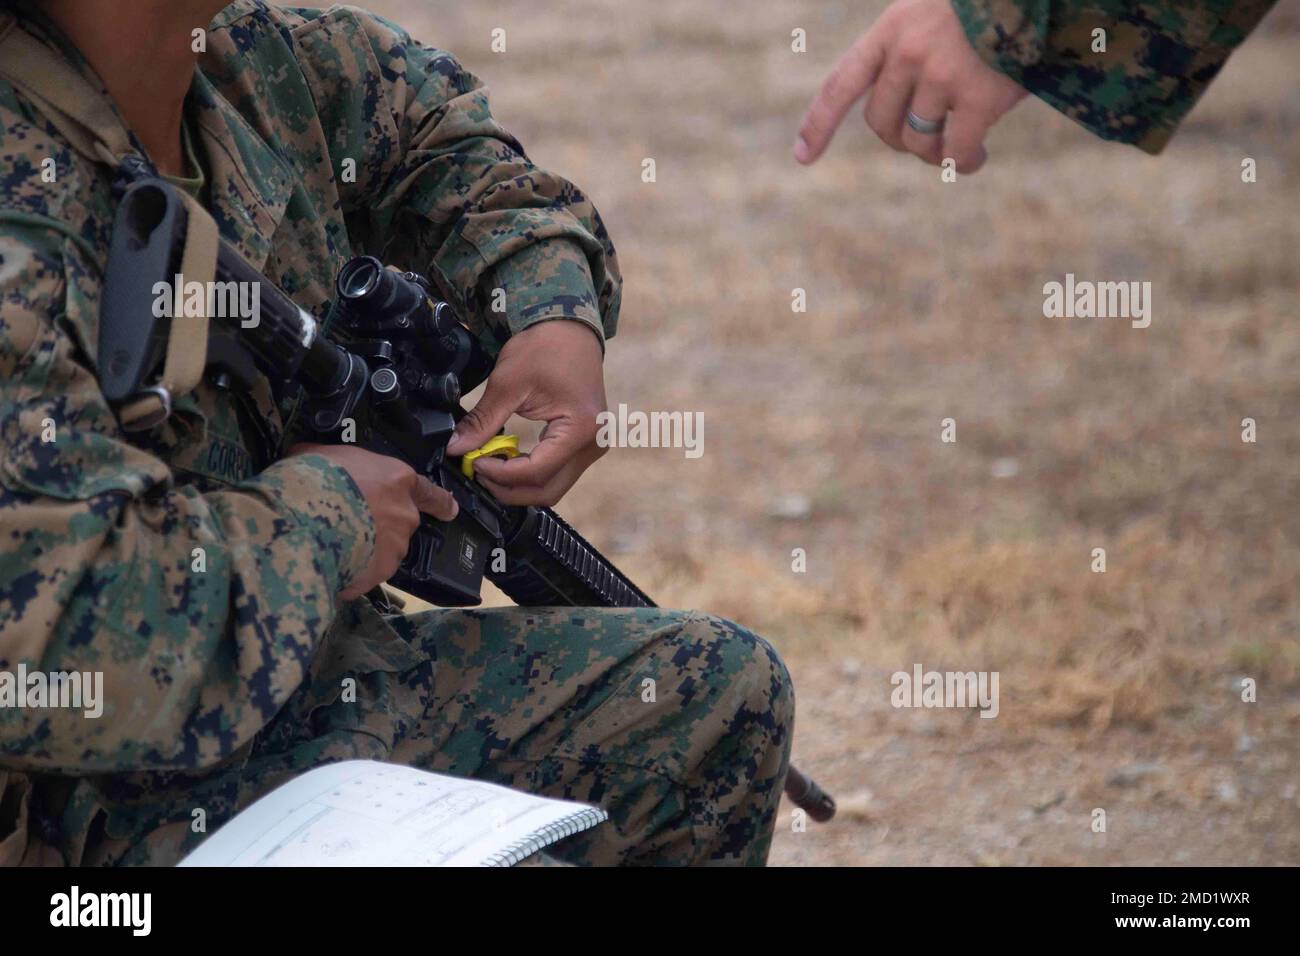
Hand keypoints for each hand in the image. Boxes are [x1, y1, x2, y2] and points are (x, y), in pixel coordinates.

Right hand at [289, 443, 458, 599]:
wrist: (303, 516)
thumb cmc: (314, 477)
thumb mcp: (324, 453)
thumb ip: (339, 463)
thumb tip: (324, 463)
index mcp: (398, 480)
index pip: (430, 493)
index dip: (440, 503)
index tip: (449, 511)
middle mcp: (405, 514)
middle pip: (400, 523)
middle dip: (379, 526)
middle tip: (348, 523)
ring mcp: (396, 545)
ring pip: (384, 550)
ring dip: (366, 549)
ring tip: (332, 544)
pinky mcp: (380, 572)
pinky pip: (367, 573)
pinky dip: (352, 572)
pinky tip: (330, 563)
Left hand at [445, 319, 606, 506]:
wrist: (570, 329)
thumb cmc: (546, 347)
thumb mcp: (508, 383)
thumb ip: (483, 421)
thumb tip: (456, 447)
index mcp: (580, 429)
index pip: (537, 471)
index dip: (500, 474)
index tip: (474, 463)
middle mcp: (594, 444)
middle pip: (548, 490)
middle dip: (509, 490)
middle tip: (479, 473)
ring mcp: (593, 446)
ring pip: (554, 487)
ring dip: (519, 485)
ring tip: (491, 466)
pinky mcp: (586, 444)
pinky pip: (557, 473)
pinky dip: (530, 474)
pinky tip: (508, 460)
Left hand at [794, 0, 1026, 172]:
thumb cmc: (986, 2)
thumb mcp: (930, 12)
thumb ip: (906, 51)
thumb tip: (900, 122)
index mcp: (891, 30)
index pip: (842, 84)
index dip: (820, 124)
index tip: (803, 157)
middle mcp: (907, 53)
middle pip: (881, 122)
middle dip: (899, 138)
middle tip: (929, 138)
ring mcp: (941, 75)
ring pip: (917, 141)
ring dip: (934, 153)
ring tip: (957, 147)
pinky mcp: (977, 97)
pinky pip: (955, 151)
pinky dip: (963, 162)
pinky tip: (976, 158)